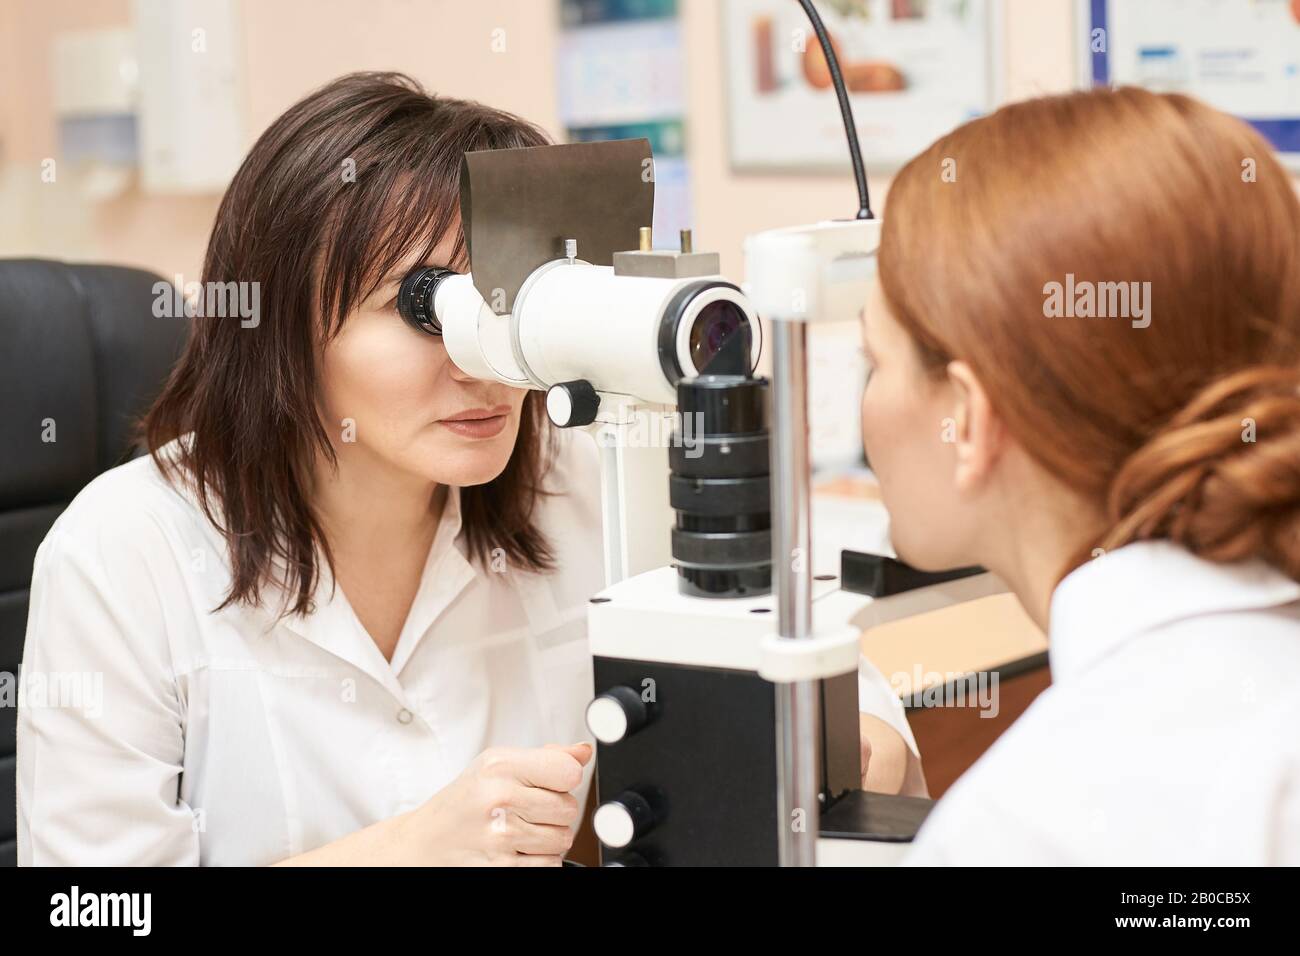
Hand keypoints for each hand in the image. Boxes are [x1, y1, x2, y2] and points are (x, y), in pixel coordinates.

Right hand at [398, 741, 592, 865]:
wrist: (423, 844)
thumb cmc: (464, 802)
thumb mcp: (496, 765)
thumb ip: (545, 757)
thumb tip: (583, 752)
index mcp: (500, 766)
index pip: (569, 772)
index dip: (564, 779)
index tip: (549, 782)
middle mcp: (499, 799)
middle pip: (569, 808)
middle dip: (555, 811)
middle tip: (527, 810)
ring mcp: (500, 837)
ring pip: (563, 839)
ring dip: (548, 838)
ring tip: (519, 830)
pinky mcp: (502, 869)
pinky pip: (550, 865)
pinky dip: (539, 860)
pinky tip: (516, 850)